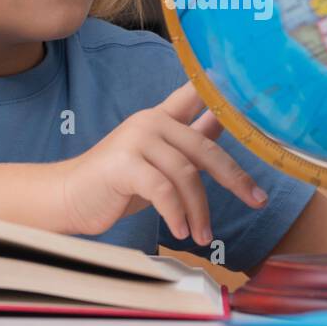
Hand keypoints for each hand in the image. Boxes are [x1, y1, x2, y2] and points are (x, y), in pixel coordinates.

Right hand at [55, 80, 268, 242]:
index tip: (258, 90)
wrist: (68, 198)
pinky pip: (163, 190)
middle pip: (205, 147)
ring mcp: (136, 139)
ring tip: (202, 235)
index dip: (226, 90)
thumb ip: (189, 144)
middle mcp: (151, 121)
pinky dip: (176, 213)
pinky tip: (180, 231)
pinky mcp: (123, 164)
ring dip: (199, 210)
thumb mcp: (159, 161)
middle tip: (256, 200)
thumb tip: (223, 123)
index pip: (197, 93)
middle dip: (235, 177)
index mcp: (162, 117)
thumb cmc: (117, 182)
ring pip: (186, 174)